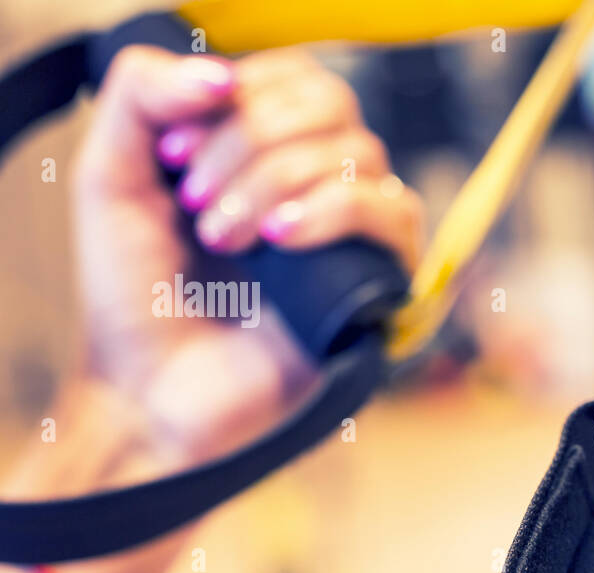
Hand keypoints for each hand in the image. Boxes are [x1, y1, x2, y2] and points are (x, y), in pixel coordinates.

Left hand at [73, 46, 423, 460]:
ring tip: (222, 236)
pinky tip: (281, 238)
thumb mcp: (114, 174)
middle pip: (331, 105)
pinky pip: (392, 212)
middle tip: (193, 199)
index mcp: (271, 153)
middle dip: (251, 139)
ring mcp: (356, 236)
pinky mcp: (381, 284)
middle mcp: (322, 187)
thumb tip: (222, 72)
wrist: (152, 392)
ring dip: (276, 179)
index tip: (171, 153)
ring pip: (359, 153)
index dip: (239, 94)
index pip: (296, 80)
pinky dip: (334, 209)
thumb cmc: (137, 297)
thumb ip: (144, 92)